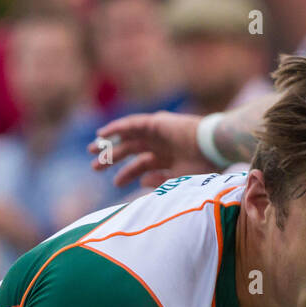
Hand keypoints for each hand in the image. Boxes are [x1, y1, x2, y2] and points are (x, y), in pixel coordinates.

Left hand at [87, 111, 206, 188]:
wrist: (215, 148)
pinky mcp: (156, 122)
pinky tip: (102, 134)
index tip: (115, 184)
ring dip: (110, 143)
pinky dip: (116, 127)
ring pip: (128, 138)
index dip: (128, 174)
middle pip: (131, 151)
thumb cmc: (204, 167)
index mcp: (169, 159)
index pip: (142, 166)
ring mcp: (159, 133)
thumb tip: (141, 181)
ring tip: (91, 150)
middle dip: (112, 159)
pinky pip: (131, 124)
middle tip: (94, 167)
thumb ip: (160, 182)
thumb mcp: (180, 180)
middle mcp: (162, 145)